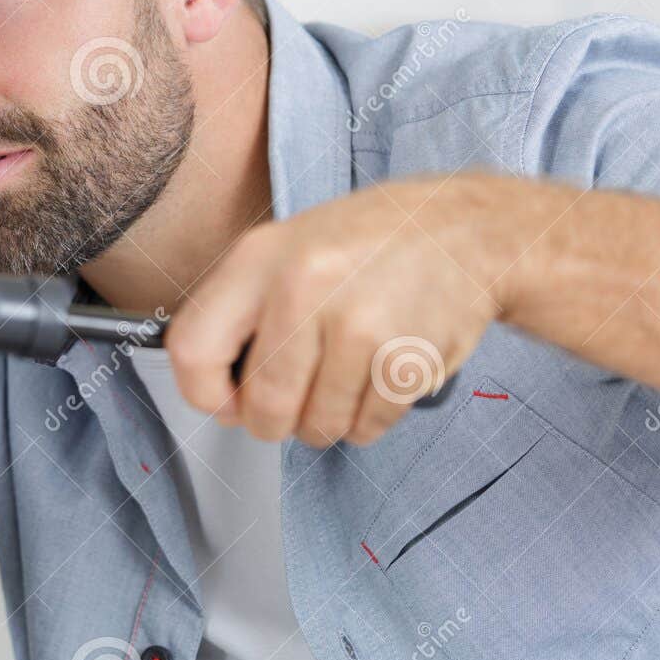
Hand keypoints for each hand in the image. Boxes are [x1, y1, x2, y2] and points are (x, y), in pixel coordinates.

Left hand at [166, 175, 518, 445]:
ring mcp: (357, 326)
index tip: (228, 401)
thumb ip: (242, 310)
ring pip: (316, 426)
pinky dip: (367, 420)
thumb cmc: (368, 242)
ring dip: (325, 422)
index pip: (193, 350)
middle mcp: (302, 288)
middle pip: (261, 406)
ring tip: (342, 381)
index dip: (205, 393)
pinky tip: (376, 380)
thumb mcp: (287, 246)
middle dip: (273, 421)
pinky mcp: (405, 360)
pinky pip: (365, 429)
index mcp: (259, 258)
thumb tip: (215, 390)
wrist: (466, 231)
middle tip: (292, 404)